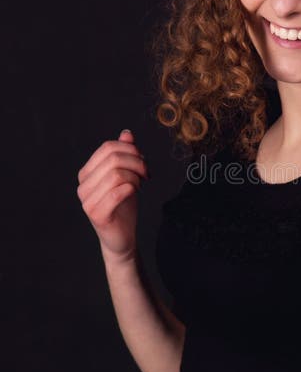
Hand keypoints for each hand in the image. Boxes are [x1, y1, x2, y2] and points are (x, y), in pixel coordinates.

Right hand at [77, 129, 149, 263]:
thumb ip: (124, 156)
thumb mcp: (126, 176)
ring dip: (135, 177)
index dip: (130, 150)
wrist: (122, 238)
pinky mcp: (97, 214)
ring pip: (116, 174)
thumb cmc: (123, 206)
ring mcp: (87, 201)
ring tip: (140, 185)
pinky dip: (132, 189)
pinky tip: (135, 193)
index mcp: (87, 173)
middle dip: (136, 162)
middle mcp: (83, 185)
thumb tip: (126, 134)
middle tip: (147, 174)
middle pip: (113, 159)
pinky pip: (118, 192)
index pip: (108, 148)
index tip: (143, 162)